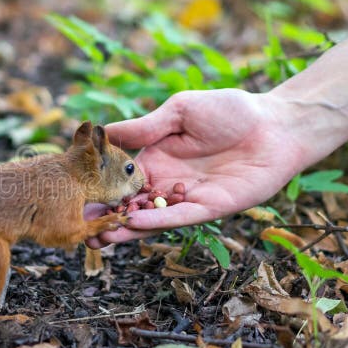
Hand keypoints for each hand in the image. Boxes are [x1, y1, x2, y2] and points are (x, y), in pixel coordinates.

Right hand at [85, 88, 305, 245]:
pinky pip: (177, 218)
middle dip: (104, 217)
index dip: (98, 189)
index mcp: (155, 160)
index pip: (120, 179)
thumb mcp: (178, 111)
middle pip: (129, 205)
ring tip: (97, 236)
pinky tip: (134, 223)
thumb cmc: (229, 110)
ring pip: (149, 218)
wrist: (276, 124)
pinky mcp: (209, 209)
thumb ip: (144, 126)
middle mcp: (167, 183)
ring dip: (124, 228)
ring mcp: (186, 198)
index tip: (72, 197)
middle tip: (75, 227)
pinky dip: (155, 221)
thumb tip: (103, 130)